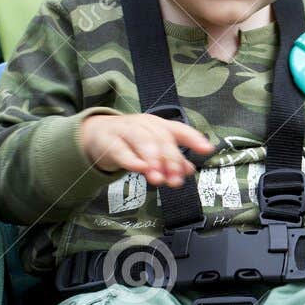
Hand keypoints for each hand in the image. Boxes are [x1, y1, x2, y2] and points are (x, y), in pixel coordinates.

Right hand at [79, 113, 213, 187]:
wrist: (97, 135)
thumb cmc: (131, 141)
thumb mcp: (153, 148)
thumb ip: (172, 159)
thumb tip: (189, 170)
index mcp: (159, 125)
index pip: (180, 130)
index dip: (194, 138)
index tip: (207, 149)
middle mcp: (145, 125)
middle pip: (162, 139)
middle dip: (171, 159)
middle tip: (176, 179)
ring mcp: (126, 131)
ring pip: (143, 142)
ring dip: (153, 159)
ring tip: (159, 177)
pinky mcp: (109, 142)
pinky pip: (121, 151)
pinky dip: (131, 160)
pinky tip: (140, 169)